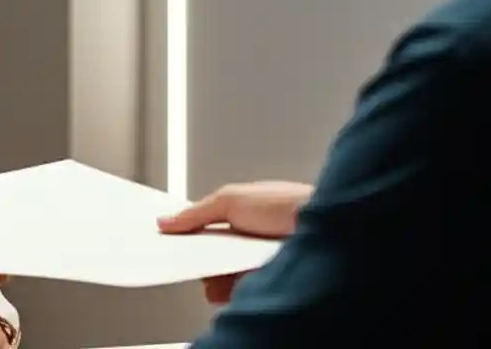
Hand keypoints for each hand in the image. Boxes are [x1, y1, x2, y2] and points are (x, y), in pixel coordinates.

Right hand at [156, 181, 312, 303]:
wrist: (326, 227)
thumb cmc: (287, 204)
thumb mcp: (230, 198)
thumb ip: (195, 212)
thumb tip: (165, 222)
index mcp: (237, 217)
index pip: (201, 230)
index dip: (182, 235)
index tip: (163, 240)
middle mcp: (245, 241)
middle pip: (206, 255)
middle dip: (194, 258)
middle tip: (184, 257)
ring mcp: (253, 263)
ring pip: (219, 277)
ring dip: (211, 275)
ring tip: (210, 268)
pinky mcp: (263, 283)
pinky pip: (236, 292)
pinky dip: (227, 290)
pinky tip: (226, 282)